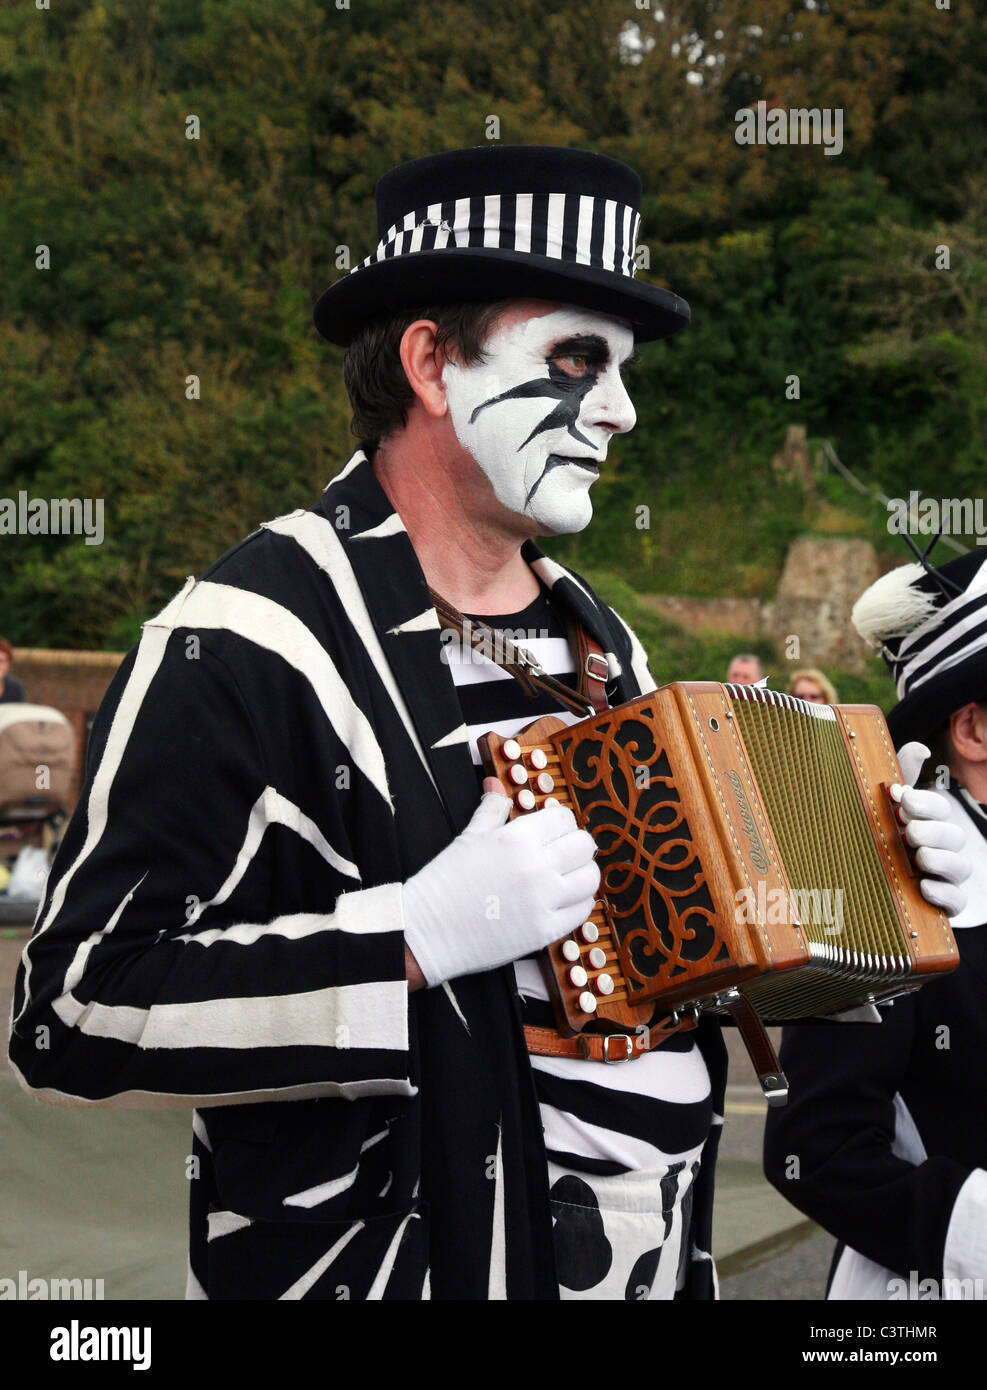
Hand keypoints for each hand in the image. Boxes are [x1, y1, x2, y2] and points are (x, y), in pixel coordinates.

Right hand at [402, 782, 599, 988]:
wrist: (426, 931)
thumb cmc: (443, 883)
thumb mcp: (468, 837)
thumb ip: (492, 809)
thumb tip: (496, 785)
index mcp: (517, 838)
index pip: (565, 819)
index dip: (560, 823)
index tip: (553, 831)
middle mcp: (536, 867)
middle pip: (584, 846)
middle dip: (575, 846)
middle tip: (562, 853)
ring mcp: (543, 901)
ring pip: (589, 878)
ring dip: (581, 874)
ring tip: (565, 877)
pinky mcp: (545, 931)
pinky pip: (582, 911)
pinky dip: (577, 904)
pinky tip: (562, 901)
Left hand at [890, 742, 970, 918]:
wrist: (855, 884)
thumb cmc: (874, 837)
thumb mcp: (882, 807)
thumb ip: (900, 775)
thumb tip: (921, 748)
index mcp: (928, 822)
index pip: (939, 808)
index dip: (923, 802)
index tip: (899, 798)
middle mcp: (941, 848)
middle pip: (954, 836)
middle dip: (933, 830)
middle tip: (908, 830)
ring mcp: (944, 877)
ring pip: (961, 867)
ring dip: (941, 860)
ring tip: (919, 856)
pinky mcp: (941, 905)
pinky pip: (956, 902)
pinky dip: (944, 894)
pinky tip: (924, 887)